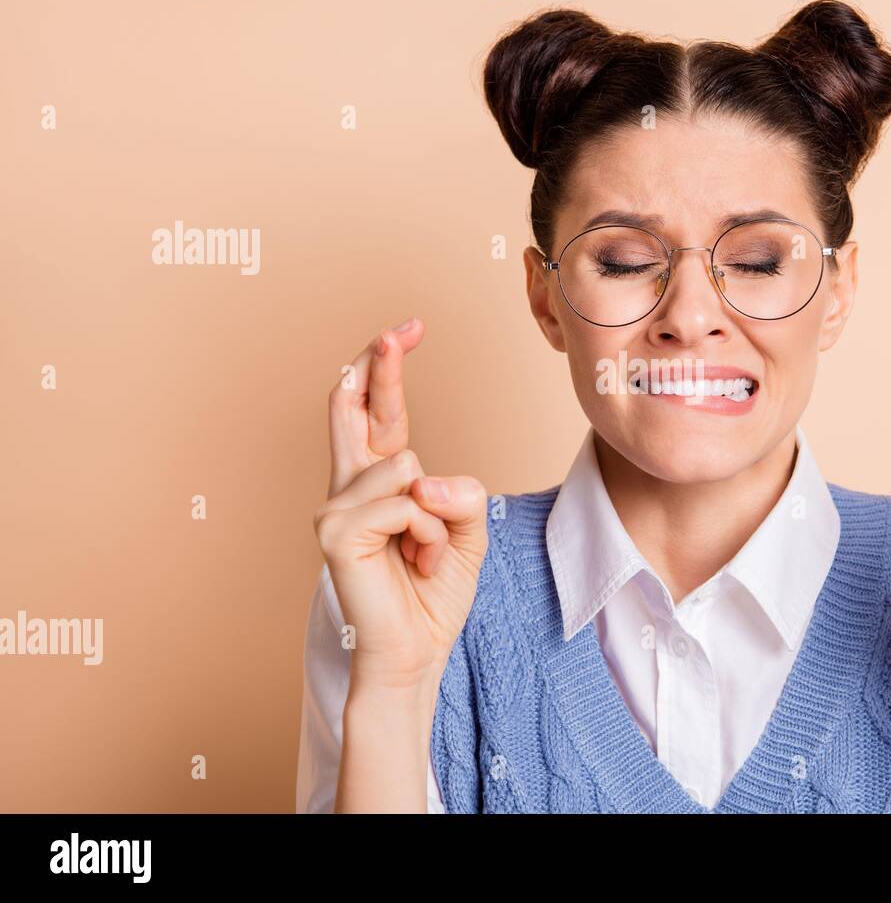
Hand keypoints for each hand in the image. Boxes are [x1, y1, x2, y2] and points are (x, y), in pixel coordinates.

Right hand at [314, 319, 487, 687]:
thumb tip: (421, 481)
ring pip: (408, 467)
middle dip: (381, 366)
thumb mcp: (467, 529)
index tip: (404, 331)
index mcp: (377, 482)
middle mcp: (348, 487)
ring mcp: (335, 507)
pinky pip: (406, 505)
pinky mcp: (335, 532)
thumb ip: (459, 492)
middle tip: (403, 329)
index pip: (377, 414)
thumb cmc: (434, 590)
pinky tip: (413, 564)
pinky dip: (428, 537)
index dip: (385, 370)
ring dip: (438, 518)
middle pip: (357, 407)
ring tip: (424, 554)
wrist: (415, 650)